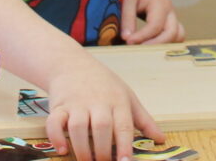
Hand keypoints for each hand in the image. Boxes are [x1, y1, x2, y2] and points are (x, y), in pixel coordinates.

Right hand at [43, 54, 162, 160]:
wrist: (72, 64)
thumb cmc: (104, 84)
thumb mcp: (127, 96)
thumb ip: (143, 120)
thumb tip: (161, 139)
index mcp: (118, 101)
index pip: (123, 125)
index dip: (125, 145)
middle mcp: (97, 102)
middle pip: (101, 127)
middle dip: (102, 150)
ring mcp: (77, 103)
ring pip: (78, 126)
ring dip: (82, 148)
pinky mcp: (59, 106)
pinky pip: (55, 122)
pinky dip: (56, 136)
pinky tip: (62, 149)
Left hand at [121, 0, 182, 44]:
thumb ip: (128, 18)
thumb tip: (127, 39)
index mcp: (160, 4)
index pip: (155, 26)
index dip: (142, 37)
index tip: (128, 42)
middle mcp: (170, 11)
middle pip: (172, 33)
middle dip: (156, 44)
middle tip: (139, 49)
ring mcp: (172, 16)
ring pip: (178, 35)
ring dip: (164, 44)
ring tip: (146, 47)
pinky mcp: (169, 20)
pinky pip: (175, 34)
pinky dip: (167, 41)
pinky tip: (151, 44)